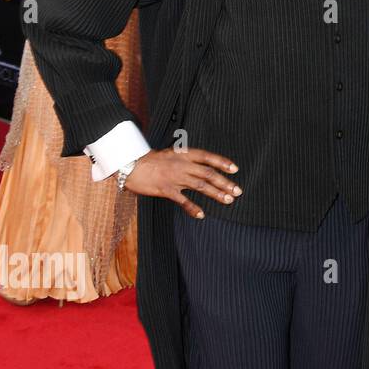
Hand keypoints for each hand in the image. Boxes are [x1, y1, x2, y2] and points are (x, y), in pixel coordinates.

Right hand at [125, 147, 240, 218]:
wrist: (131, 166)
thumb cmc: (152, 160)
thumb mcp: (172, 154)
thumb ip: (188, 159)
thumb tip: (205, 166)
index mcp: (184, 155)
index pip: (208, 157)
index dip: (222, 162)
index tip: (235, 169)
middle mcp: (182, 165)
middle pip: (208, 174)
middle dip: (224, 183)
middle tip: (238, 191)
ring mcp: (175, 178)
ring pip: (200, 186)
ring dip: (215, 194)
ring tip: (228, 200)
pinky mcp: (166, 190)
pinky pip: (182, 200)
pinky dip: (192, 208)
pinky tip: (202, 214)